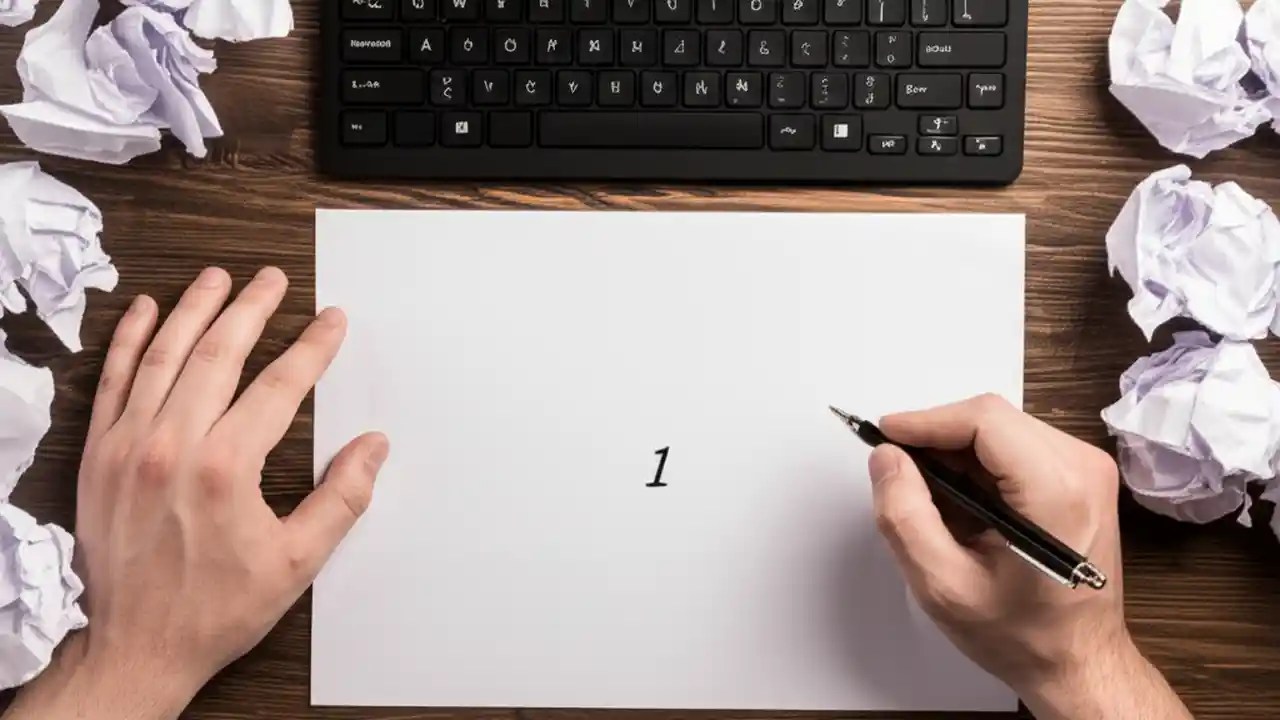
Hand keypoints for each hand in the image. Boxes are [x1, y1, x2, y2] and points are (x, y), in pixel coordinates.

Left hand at [5, 267, 387, 719]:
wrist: (133, 648)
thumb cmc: (214, 610)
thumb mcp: (297, 562)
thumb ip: (341, 499)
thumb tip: (372, 447)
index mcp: (224, 468)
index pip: (278, 386)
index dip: (311, 348)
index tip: (331, 321)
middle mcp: (171, 445)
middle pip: (218, 354)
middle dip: (251, 308)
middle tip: (273, 278)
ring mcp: (128, 446)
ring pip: (163, 356)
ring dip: (194, 310)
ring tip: (218, 278)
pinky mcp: (99, 457)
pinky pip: (112, 382)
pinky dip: (129, 341)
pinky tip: (146, 312)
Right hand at [868, 394, 1189, 719]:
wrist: (1079, 661)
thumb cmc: (1021, 634)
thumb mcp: (944, 585)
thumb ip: (906, 516)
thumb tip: (887, 459)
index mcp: (1057, 492)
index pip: (983, 420)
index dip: (926, 421)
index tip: (885, 436)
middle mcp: (1082, 468)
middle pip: (991, 419)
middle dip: (937, 438)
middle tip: (899, 471)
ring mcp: (1087, 469)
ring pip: (1002, 429)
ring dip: (956, 451)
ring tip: (930, 495)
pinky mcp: (1082, 476)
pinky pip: (1017, 445)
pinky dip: (979, 462)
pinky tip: (962, 500)